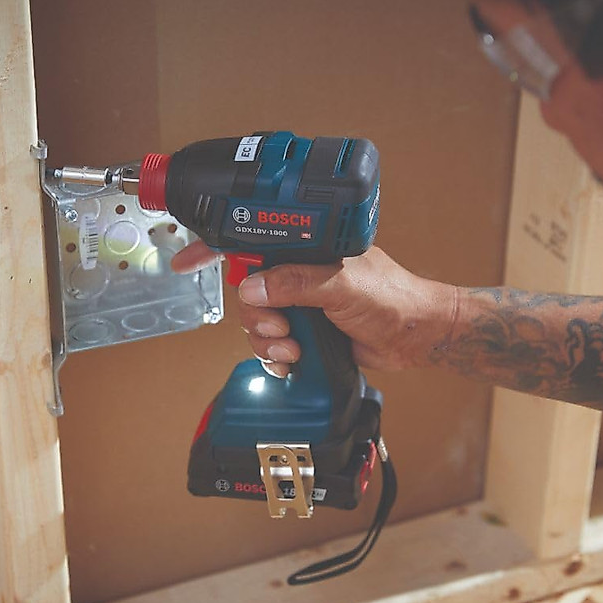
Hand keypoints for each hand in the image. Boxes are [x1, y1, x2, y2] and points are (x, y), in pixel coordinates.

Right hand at [171, 241, 456, 377]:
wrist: (416, 337)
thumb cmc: (393, 297)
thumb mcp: (341, 284)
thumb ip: (295, 282)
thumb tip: (253, 286)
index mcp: (306, 249)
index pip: (251, 241)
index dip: (215, 249)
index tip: (186, 261)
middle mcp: (299, 274)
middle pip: (248, 292)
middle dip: (258, 315)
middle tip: (282, 327)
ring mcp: (302, 304)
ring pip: (257, 322)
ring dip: (268, 339)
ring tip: (294, 347)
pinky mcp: (306, 333)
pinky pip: (272, 345)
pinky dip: (276, 356)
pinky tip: (293, 362)